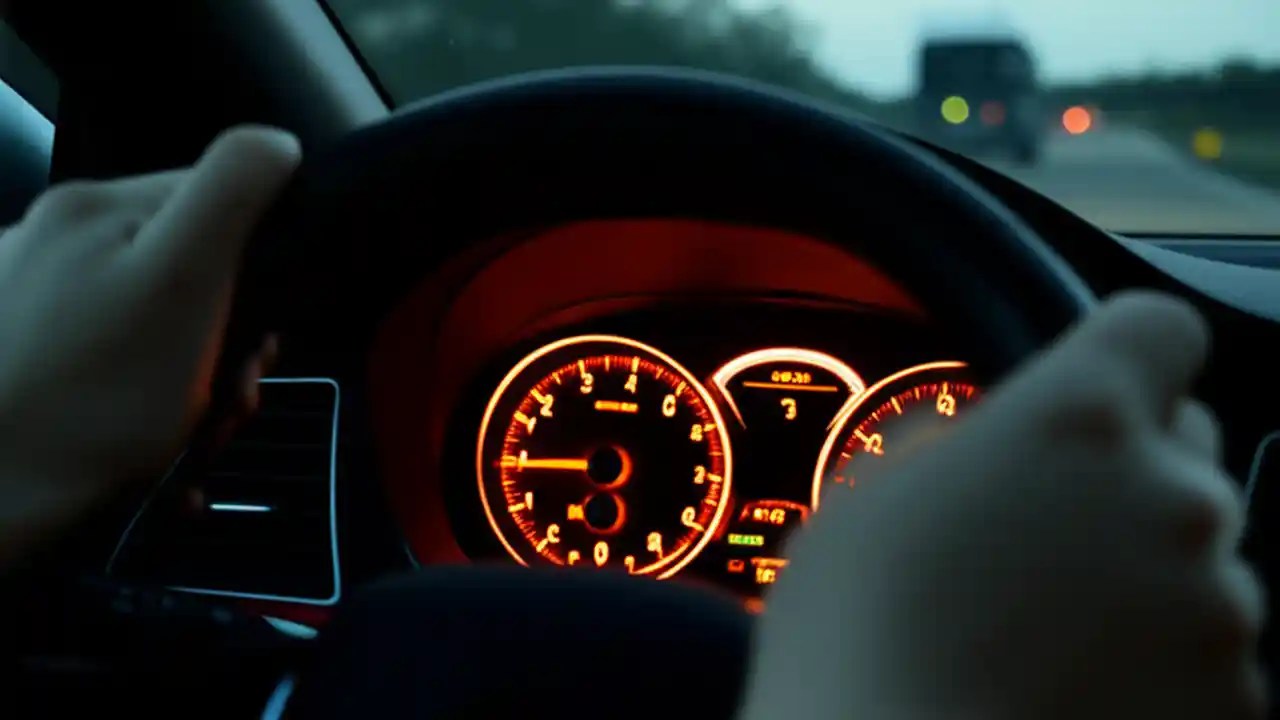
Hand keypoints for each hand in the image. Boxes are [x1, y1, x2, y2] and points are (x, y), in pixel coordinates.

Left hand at [0, 126, 299, 566]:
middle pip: (181, 266)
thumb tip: (278, 140)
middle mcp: (48, 237)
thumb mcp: (184, 281)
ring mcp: (20, 298)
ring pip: (148, 321)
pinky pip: (105, 362)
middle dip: (224, 337)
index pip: (217, 200)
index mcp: (94, 207)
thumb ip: (232, 191)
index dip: (258, 267)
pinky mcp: (12, 356)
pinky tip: (154, 452)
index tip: (260, 342)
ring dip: (191, 382)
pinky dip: (141, 404)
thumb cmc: (96, 401)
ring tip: (193, 438)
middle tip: (230, 403)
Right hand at [742, 292, 1264, 719]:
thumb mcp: (861, 501)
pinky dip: (1159, 663)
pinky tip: (1070, 688)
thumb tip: (973, 439)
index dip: (1123, 358)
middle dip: (1121, 478)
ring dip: (1139, 575)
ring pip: (1199, 556)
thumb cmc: (859, 647)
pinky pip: (1210, 652)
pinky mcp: (1237, 700)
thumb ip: (945, 441)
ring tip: (1040, 633)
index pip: (1158, 327)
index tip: (1090, 395)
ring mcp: (1218, 606)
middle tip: (1033, 535)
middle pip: (1184, 445)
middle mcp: (1172, 498)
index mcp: (1076, 419)